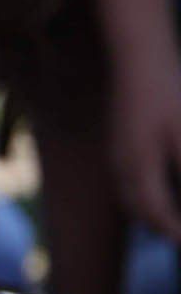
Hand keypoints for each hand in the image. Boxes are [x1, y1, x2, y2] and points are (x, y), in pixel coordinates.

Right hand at [109, 46, 180, 239]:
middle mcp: (122, 165)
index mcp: (138, 167)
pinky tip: (164, 190)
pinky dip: (146, 196)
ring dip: (152, 214)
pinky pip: (130, 182)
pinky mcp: (120, 143)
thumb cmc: (167, 96)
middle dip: (164, 228)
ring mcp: (117, 154)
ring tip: (175, 221)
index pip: (157, 214)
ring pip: (132, 198)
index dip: (175, 233)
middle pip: (140, 211)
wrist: (138, 60)